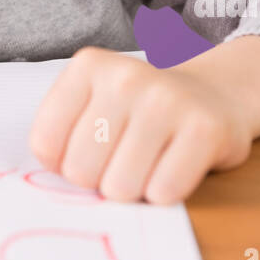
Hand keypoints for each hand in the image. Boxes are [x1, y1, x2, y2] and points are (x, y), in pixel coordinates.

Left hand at [27, 47, 252, 204]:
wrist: (214, 93)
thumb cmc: (140, 109)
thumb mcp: (93, 102)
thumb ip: (62, 132)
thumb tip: (55, 175)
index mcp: (88, 66)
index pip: (45, 143)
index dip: (62, 163)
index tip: (86, 151)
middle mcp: (125, 77)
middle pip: (81, 171)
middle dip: (99, 179)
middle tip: (121, 159)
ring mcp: (166, 100)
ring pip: (120, 188)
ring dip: (134, 189)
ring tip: (149, 161)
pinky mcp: (204, 129)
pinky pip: (163, 192)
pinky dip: (165, 192)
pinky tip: (174, 165)